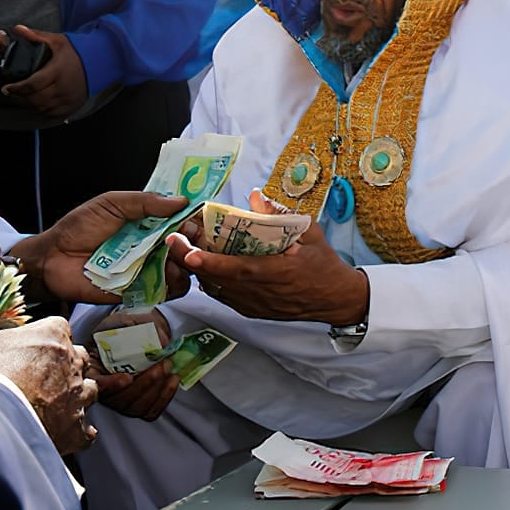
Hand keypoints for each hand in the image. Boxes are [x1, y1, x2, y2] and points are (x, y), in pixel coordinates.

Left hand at [0, 26, 87, 118]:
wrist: (99, 62)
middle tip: (11, 92)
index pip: (32, 84)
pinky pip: (52, 114)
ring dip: (29, 104)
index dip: (16, 88)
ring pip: (42, 108)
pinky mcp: (71, 107)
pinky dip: (41, 110)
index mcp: (57, 71)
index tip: (6, 87)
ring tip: (22, 96)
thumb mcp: (56, 41)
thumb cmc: (75, 51)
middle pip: (35, 98)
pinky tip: (37, 103)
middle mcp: (62, 88)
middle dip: (20, 97)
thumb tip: (16, 28)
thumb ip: (35, 35)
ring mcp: (68, 99)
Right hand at [0, 316, 98, 455]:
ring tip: (50, 408)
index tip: (29, 350)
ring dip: (73, 398)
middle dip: (63, 367)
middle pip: (78, 359)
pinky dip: (76, 433)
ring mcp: (78, 396)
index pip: (58, 328)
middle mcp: (72, 362)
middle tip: (38, 380)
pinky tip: (62, 435)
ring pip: (88, 392)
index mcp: (51, 334)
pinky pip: (86, 431)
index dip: (44, 339)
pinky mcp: (77, 429)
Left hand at [7, 190, 192, 306]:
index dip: (194, 221)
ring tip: (173, 257)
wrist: (52, 259)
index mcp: (147, 223)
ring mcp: (147, 270)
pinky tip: (167, 274)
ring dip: (185, 263)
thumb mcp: (112, 204)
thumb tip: (182, 200)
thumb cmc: (78, 227)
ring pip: (182, 270)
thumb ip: (145, 202)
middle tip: (186, 240)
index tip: (201, 220)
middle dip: (194, 243)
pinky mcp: (139, 291)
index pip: (181, 221)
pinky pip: (166, 292)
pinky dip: (173, 284)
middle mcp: (151, 246)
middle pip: (186, 247)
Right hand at [85, 309, 180, 420]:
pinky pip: (149, 411)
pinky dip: (164, 398)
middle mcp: (104, 389)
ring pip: (134, 407)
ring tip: (169, 368)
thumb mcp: (128, 319)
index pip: (94, 384)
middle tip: (163, 364)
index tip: (127, 377)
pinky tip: (173, 380)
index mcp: (92, 367)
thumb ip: (142, 325)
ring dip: (156, 390)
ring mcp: (120, 400)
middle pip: (118, 399)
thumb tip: (163, 341)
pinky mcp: (137, 405)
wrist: (138, 334)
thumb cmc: (126, 328)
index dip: (109, 385)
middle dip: (144, 383)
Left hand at [164, 221, 369, 324]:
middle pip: (216, 279)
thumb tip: (254, 196)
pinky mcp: (251, 312)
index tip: (187, 251)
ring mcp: (254, 305)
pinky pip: (222, 297)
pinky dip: (211, 281)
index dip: (209, 261)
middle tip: (175, 240)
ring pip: (215, 289)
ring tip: (187, 249)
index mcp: (277, 272)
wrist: (334, 298)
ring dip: (199, 270)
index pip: (237, 268)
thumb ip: (279, 215)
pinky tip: (207, 266)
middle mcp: (261, 293)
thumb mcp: (308, 233)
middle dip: (189, 260)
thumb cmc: (323, 264)